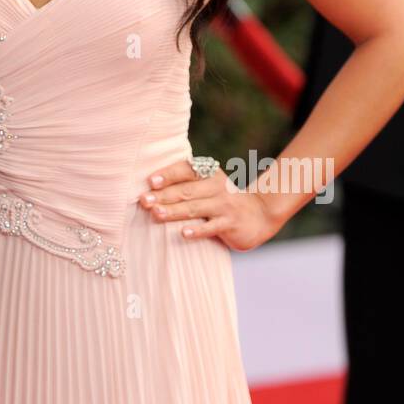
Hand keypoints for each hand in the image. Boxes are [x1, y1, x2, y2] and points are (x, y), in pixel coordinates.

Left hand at [141, 159, 281, 251]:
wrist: (260, 214)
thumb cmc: (221, 200)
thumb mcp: (208, 186)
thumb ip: (185, 184)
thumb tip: (148, 189)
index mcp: (208, 173)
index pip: (186, 170)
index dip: (168, 174)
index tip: (150, 181)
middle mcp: (216, 187)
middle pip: (186, 190)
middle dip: (163, 195)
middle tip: (144, 200)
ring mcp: (224, 206)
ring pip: (195, 208)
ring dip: (174, 211)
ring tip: (156, 214)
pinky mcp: (230, 224)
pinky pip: (211, 228)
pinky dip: (198, 230)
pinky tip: (184, 233)